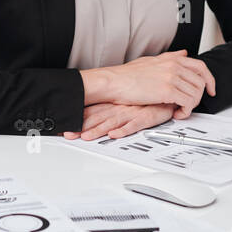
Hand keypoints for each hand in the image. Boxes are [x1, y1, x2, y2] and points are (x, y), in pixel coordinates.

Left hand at [63, 102, 179, 141]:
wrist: (166, 93)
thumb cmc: (146, 98)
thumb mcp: (125, 101)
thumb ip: (111, 106)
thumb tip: (96, 115)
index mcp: (113, 104)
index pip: (92, 112)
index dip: (77, 120)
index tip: (65, 127)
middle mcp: (119, 108)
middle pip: (97, 119)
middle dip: (82, 128)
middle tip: (68, 135)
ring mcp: (131, 113)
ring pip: (111, 122)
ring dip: (98, 130)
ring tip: (87, 137)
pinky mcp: (144, 118)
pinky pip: (133, 125)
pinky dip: (123, 130)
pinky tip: (114, 134)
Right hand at [82, 49, 214, 112]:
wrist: (114, 81)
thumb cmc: (127, 75)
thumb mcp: (151, 60)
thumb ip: (170, 57)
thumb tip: (183, 53)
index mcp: (172, 59)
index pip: (201, 67)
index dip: (209, 80)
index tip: (210, 90)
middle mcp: (174, 66)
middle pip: (201, 82)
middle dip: (199, 97)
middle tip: (189, 105)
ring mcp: (172, 77)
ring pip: (196, 94)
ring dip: (191, 106)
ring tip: (179, 111)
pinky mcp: (168, 90)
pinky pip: (188, 102)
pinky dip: (185, 111)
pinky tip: (176, 114)